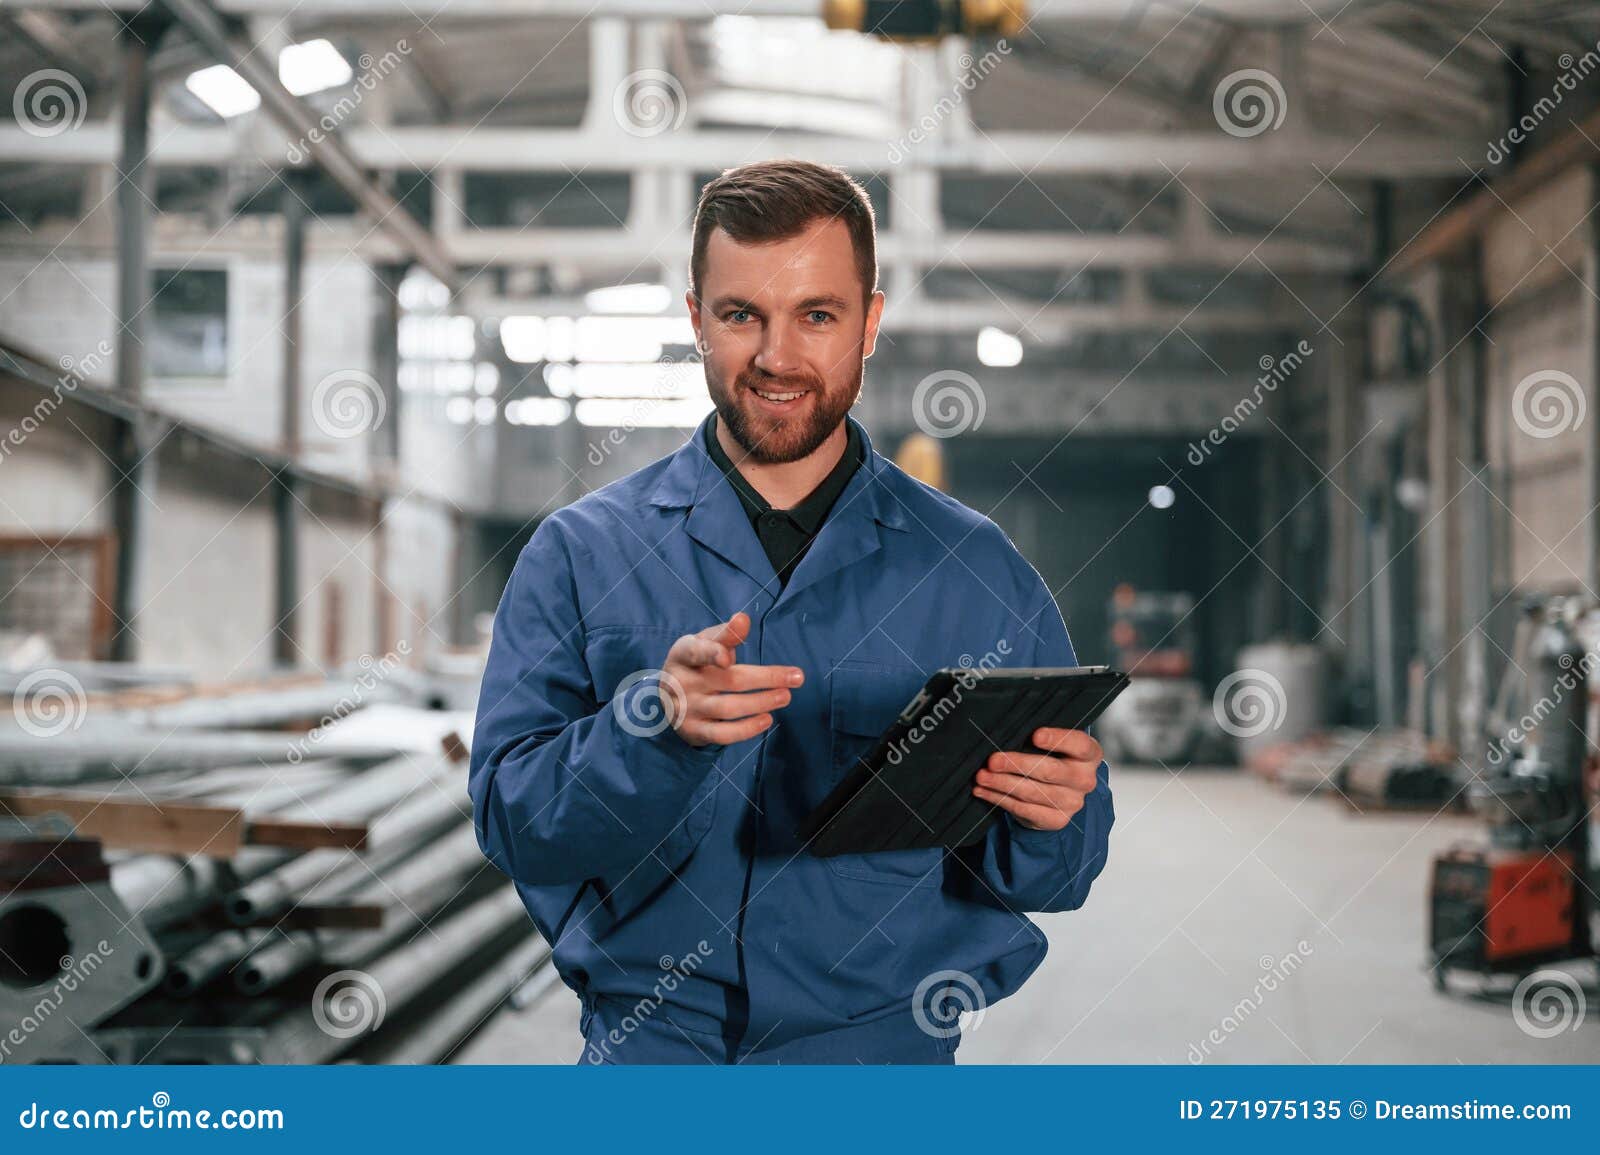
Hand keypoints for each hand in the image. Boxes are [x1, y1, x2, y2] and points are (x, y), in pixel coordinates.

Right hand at [662, 611, 802, 746]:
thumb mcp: (703, 643)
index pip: (696, 652)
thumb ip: (725, 633)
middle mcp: (682, 683)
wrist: (668, 699)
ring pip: (729, 708)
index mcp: (683, 655)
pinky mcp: (695, 732)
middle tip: (797, 677)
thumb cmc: (696, 663)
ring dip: (762, 702)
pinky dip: (747, 729)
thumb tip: (743, 619)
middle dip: (766, 678)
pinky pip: (723, 735)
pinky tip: (767, 719)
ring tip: (785, 696)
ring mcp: (688, 709)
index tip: (728, 657)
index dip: (712, 653)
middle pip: (729, 680)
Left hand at [972, 727, 1102, 830]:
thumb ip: (1039, 738)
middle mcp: (1084, 780)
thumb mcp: (1054, 745)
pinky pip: (1024, 809)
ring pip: (1033, 792)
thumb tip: (1007, 733)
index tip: (1035, 735)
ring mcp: (1072, 802)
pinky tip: (984, 791)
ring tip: (982, 776)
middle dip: (1017, 764)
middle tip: (993, 760)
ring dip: (1002, 783)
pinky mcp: (1056, 820)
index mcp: (1089, 755)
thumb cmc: (1054, 759)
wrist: (1061, 793)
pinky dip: (1000, 799)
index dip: (1058, 739)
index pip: (1079, 745)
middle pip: (1050, 771)